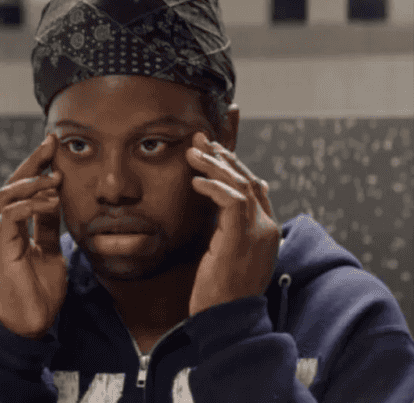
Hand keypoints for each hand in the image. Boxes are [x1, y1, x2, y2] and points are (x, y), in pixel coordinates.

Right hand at [0, 134, 66, 338]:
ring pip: (7, 196)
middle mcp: (1, 227)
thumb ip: (48, 226)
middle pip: (11, 184)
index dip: (35, 165)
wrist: (31, 322)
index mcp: (12, 226)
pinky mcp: (1, 249)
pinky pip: (10, 217)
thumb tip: (55, 199)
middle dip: (31, 162)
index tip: (52, 146)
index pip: (21, 187)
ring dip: (33, 184)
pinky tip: (49, 202)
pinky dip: (29, 206)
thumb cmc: (39, 290)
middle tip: (50, 146)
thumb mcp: (50, 250)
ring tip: (55, 179)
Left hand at [186, 132, 280, 316]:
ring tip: (192, 153)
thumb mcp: (225, 253)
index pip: (255, 188)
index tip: (212, 151)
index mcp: (267, 231)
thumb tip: (218, 208)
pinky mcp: (242, 238)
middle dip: (223, 157)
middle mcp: (268, 228)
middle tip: (200, 141)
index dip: (234, 166)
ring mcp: (259, 232)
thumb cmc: (220, 291)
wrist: (226, 320)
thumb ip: (227, 229)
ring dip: (215, 166)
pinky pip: (232, 201)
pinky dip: (214, 187)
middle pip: (249, 180)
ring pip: (241, 185)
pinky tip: (195, 181)